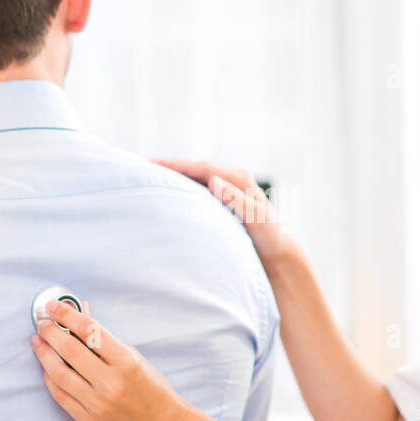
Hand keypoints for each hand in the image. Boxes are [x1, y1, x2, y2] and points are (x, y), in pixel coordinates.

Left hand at [30, 297, 196, 420]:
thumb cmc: (149, 386)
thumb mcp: (132, 355)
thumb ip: (103, 337)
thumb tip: (79, 313)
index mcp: (126, 362)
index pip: (89, 330)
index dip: (67, 314)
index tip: (53, 306)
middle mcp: (110, 383)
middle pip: (69, 349)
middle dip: (51, 331)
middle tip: (43, 322)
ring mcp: (97, 403)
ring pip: (59, 373)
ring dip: (44, 353)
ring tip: (38, 341)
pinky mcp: (88, 419)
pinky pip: (59, 395)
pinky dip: (50, 378)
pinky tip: (47, 367)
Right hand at [151, 159, 294, 264]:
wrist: (279, 257)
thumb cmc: (271, 240)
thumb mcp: (257, 219)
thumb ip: (237, 200)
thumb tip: (213, 180)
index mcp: (238, 179)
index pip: (201, 168)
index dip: (175, 165)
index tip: (150, 163)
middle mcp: (231, 182)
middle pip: (194, 171)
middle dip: (168, 168)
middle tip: (139, 168)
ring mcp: (225, 193)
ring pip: (193, 182)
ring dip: (172, 180)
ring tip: (146, 181)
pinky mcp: (221, 206)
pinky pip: (195, 195)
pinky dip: (180, 193)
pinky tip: (164, 199)